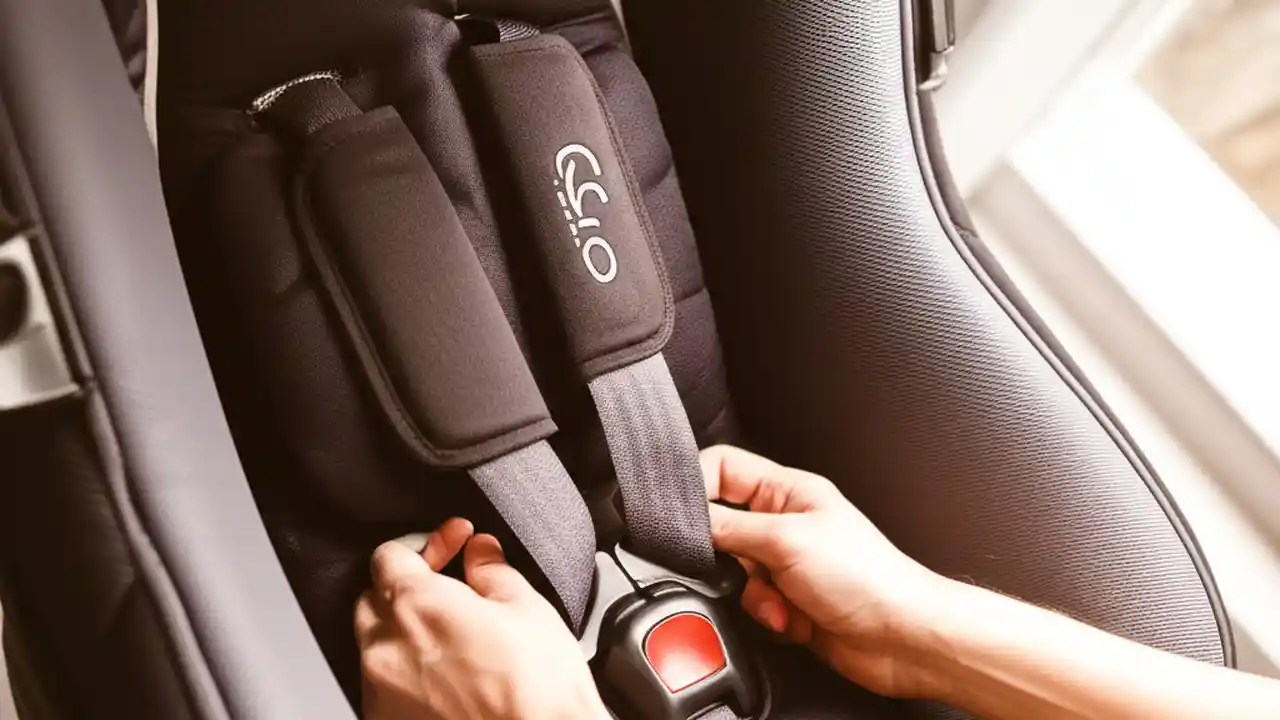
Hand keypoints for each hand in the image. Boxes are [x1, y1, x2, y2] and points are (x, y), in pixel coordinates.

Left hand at [355, 518, 606, 719]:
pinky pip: (384, 686)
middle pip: (375, 598)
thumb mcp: (527, 608)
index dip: (425, 544)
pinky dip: (407, 675)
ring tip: (453, 639)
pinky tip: (448, 678)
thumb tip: (481, 552)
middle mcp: (385, 647)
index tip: (453, 544)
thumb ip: (492, 570)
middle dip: (410, 588)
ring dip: (406, 633)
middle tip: (451, 590)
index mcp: (416, 605)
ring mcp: (381, 691)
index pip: (389, 554)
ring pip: (377, 645)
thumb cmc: (538, 691)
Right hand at [701, 445, 949, 698]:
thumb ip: (728, 528)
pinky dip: (766, 616)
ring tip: (780, 601)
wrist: (902, 639)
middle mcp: (784, 523)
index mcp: (788, 490)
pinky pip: (751, 605)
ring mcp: (785, 564)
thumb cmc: (867, 577)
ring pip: (733, 573)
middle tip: (745, 566)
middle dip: (727, 557)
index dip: (696, 484)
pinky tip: (792, 620)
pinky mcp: (787, 602)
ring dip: (752, 594)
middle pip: (721, 527)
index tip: (681, 515)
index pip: (723, 467)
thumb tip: (685, 520)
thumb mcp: (785, 540)